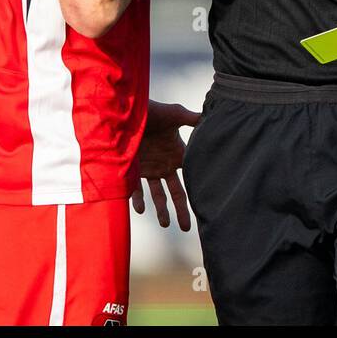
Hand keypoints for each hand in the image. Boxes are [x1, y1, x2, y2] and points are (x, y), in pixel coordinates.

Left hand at [132, 101, 199, 230]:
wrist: (125, 110)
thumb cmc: (152, 110)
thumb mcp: (175, 114)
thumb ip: (192, 119)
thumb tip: (211, 117)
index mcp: (176, 153)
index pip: (190, 173)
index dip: (199, 186)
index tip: (208, 202)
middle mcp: (163, 164)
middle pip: (176, 192)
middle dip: (182, 209)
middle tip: (187, 227)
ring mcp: (148, 169)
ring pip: (157, 195)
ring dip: (161, 209)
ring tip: (165, 224)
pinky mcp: (132, 170)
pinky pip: (136, 189)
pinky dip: (138, 199)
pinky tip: (141, 208)